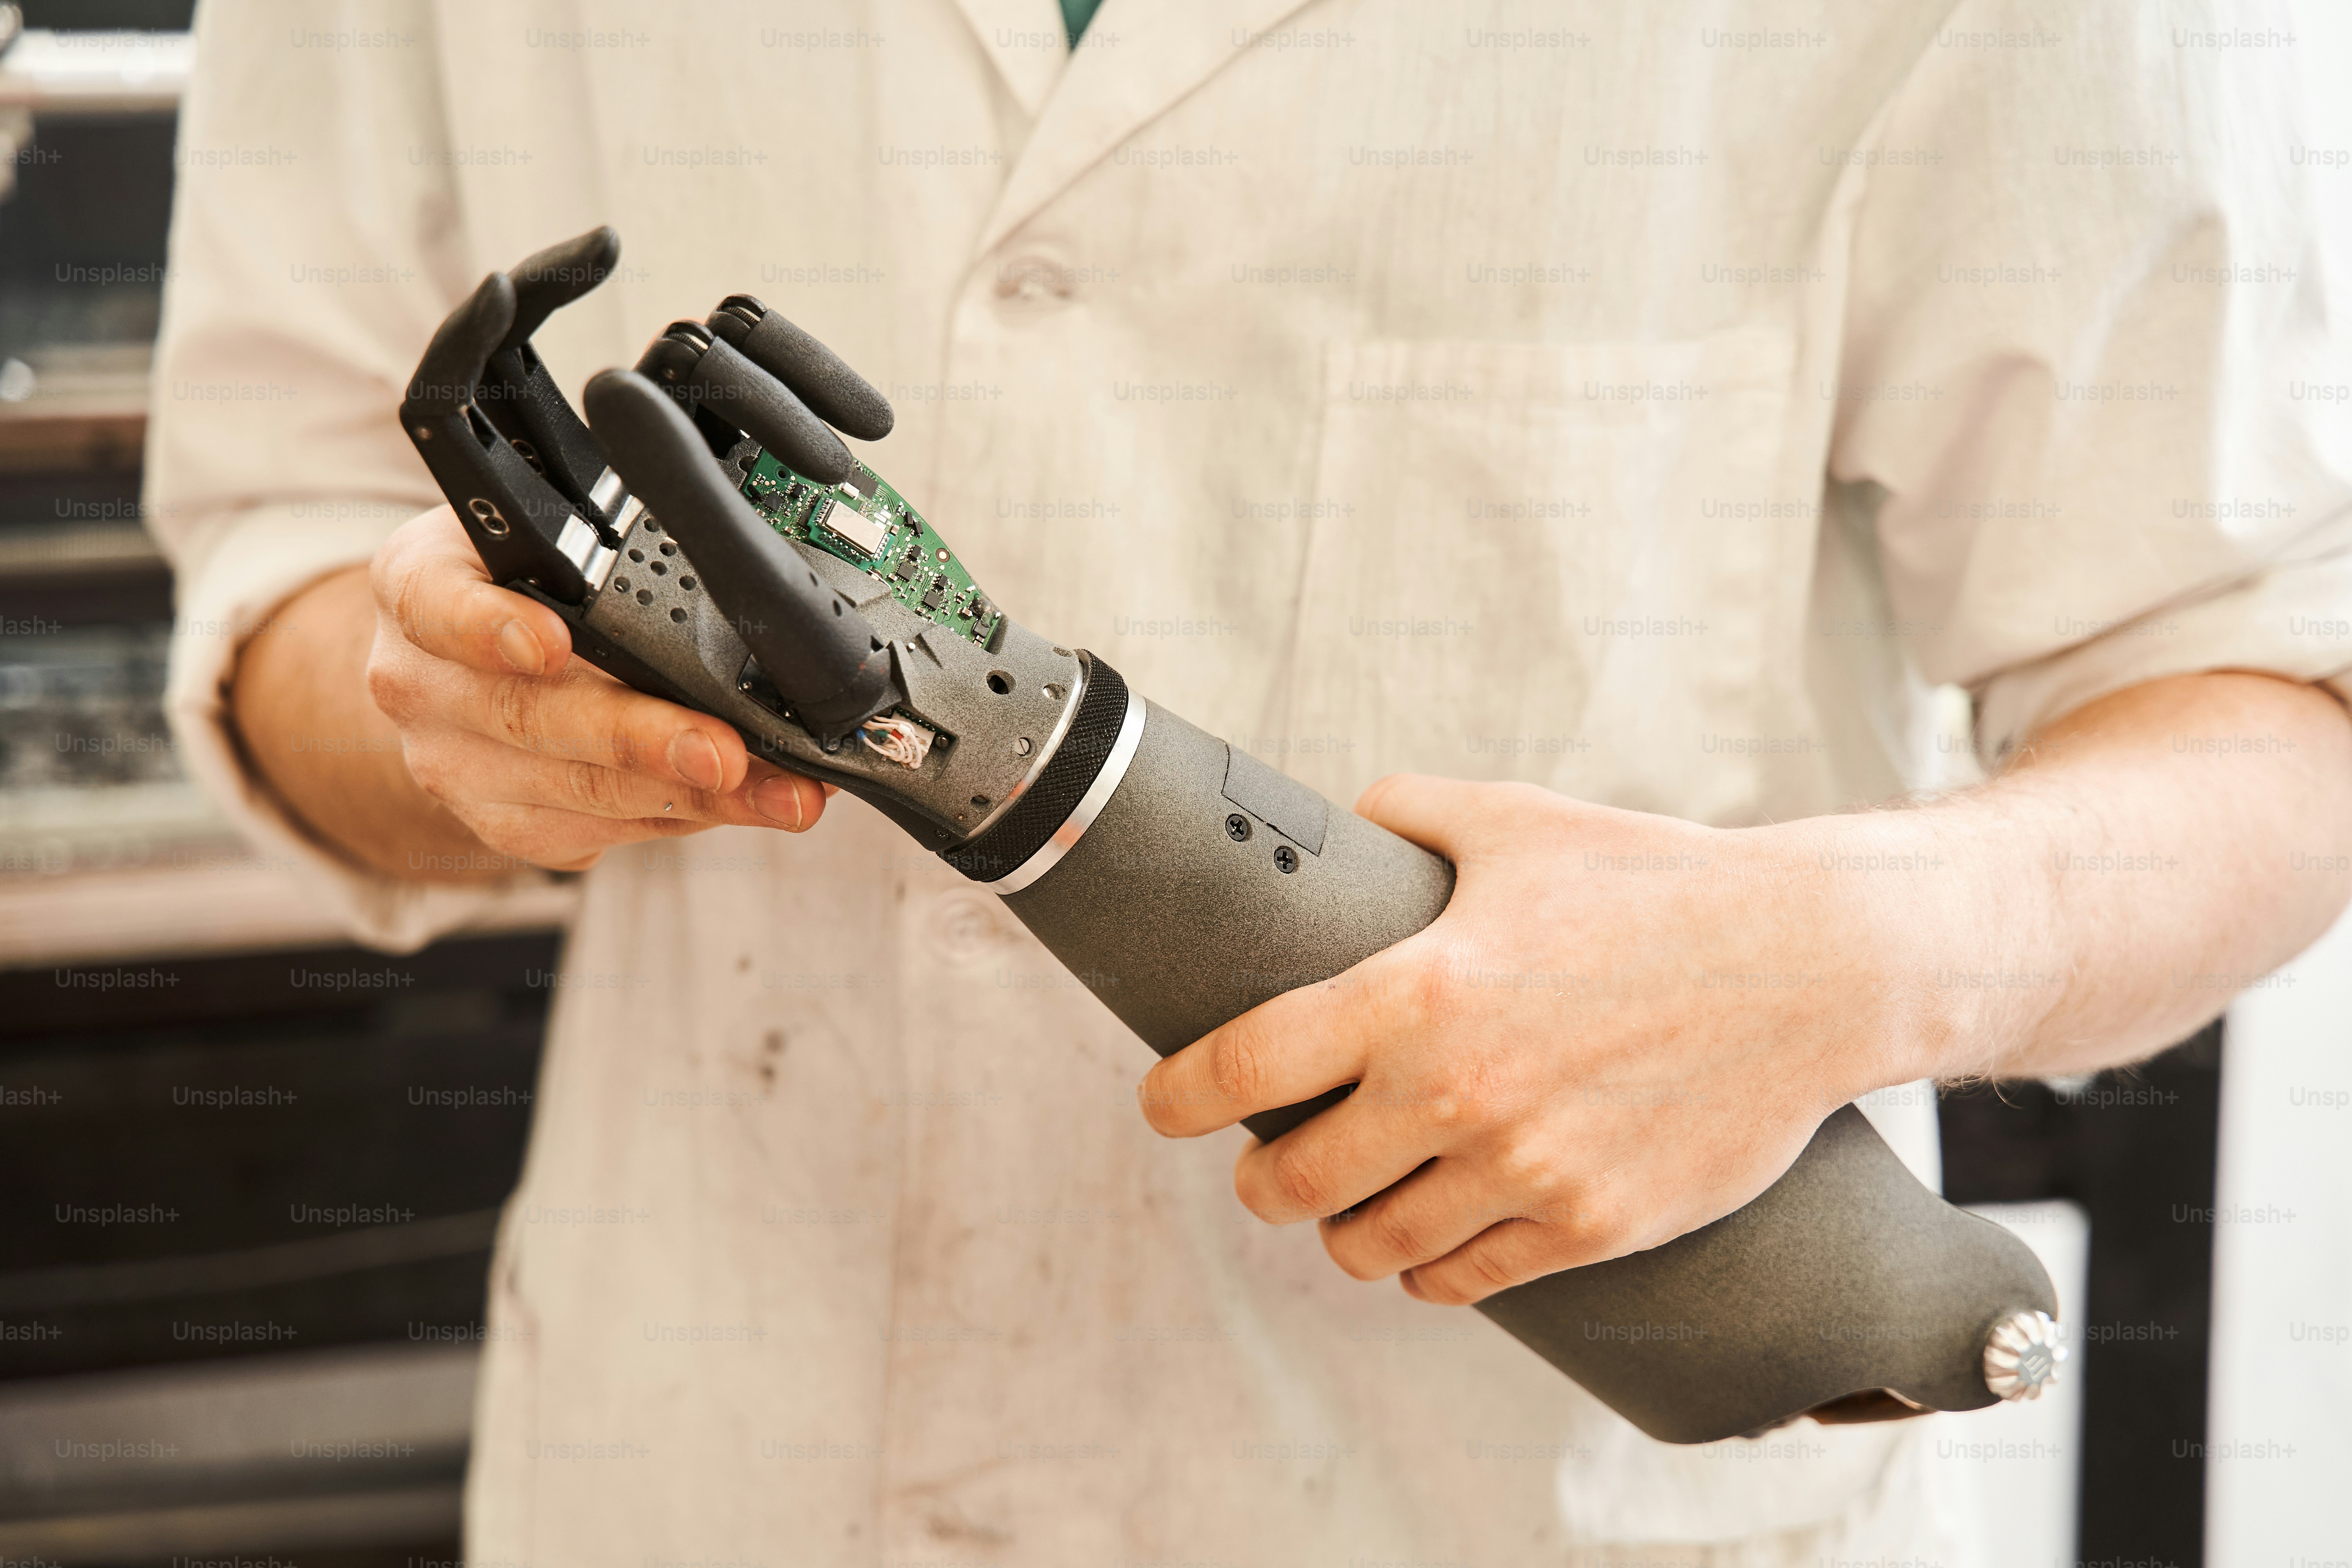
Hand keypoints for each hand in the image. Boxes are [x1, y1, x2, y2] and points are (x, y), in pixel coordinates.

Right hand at [364, 504, 828, 869]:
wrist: (460, 660)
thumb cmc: (521, 580)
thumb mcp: (543, 535)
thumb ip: (604, 550)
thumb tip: (731, 590)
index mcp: (417, 585)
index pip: (438, 603)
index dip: (491, 626)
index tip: (550, 643)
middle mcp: (419, 683)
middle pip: (530, 718)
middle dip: (641, 741)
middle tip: (725, 752)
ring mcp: (452, 764)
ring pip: (577, 791)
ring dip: (693, 795)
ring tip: (780, 792)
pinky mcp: (499, 823)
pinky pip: (596, 832)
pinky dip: (685, 817)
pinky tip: (749, 805)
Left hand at [1136, 777, 1928, 1306]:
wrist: (1810, 963)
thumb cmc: (1658, 883)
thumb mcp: (1520, 822)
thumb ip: (1415, 814)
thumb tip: (1355, 816)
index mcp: (1417, 993)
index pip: (1246, 1067)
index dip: (1180, 1097)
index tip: (1162, 1107)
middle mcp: (1456, 1094)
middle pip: (1293, 1182)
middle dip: (1260, 1182)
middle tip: (1264, 1168)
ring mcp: (1526, 1170)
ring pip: (1373, 1248)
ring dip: (1344, 1234)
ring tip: (1349, 1209)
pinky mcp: (1591, 1224)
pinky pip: (1466, 1281)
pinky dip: (1430, 1271)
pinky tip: (1429, 1247)